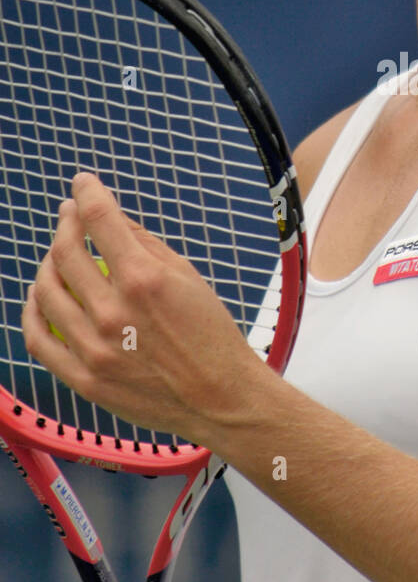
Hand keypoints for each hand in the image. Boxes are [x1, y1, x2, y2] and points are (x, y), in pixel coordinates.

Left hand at [22, 173, 267, 445]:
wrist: (221, 398)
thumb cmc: (211, 335)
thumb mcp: (188, 277)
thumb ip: (145, 245)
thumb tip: (111, 219)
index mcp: (144, 280)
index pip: (101, 220)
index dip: (87, 192)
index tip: (83, 183)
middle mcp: (113, 312)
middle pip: (66, 253)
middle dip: (65, 224)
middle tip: (69, 217)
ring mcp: (95, 349)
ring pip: (46, 292)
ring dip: (46, 265)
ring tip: (55, 258)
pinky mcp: (85, 379)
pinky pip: (38, 340)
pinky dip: (32, 313)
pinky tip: (40, 299)